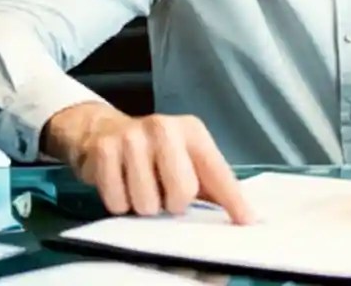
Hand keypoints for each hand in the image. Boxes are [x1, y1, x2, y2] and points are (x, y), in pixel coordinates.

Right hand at [42, 102, 254, 223]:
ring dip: (144, 206)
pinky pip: (117, 202)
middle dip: (173, 204)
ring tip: (141, 188)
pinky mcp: (104, 149)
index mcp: (192, 131)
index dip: (232, 200)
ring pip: (147, 203)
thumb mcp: (188, 161)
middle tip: (165, 194)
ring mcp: (131, 136)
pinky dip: (120, 204)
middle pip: (181, 193)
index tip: (246, 221)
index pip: (216, 171)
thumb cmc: (156, 154)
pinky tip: (121, 184)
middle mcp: (164, 127)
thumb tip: (246, 218)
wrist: (104, 130)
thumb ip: (215, 188)